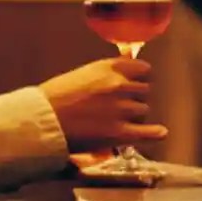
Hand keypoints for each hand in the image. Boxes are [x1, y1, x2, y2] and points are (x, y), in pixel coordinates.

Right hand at [39, 58, 166, 153]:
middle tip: (123, 106)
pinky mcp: (118, 132)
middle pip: (144, 91)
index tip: (138, 83)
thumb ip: (107, 73)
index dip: (140, 78)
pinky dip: (154, 133)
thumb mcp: (83, 74)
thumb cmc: (56, 97)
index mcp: (110, 68)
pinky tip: (160, 132)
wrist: (42, 121)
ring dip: (134, 116)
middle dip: (136, 98)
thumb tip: (128, 67)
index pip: (143, 69)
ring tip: (118, 121)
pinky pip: (146, 132)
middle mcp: (119, 86)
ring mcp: (121, 109)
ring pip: (143, 111)